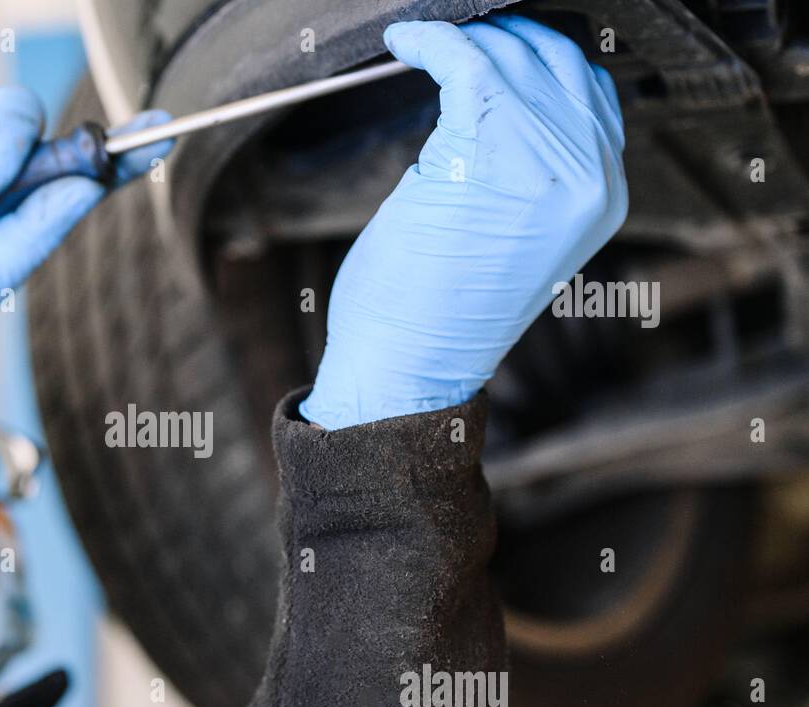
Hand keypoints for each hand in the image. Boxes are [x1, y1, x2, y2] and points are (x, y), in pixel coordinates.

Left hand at [300, 14, 626, 428]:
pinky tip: (403, 43)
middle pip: (558, 62)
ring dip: (464, 42)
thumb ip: (535, 170)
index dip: (538, 58)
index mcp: (603, 196)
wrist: (407, 367)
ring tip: (424, 45)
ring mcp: (546, 165)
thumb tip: (508, 103)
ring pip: (512, 58)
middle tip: (456, 39)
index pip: (591, 91)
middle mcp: (590, 177)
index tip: (492, 46)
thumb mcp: (511, 234)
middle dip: (504, 40)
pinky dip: (430, 41)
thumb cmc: (435, 311)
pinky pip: (466, 63)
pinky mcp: (489, 155)